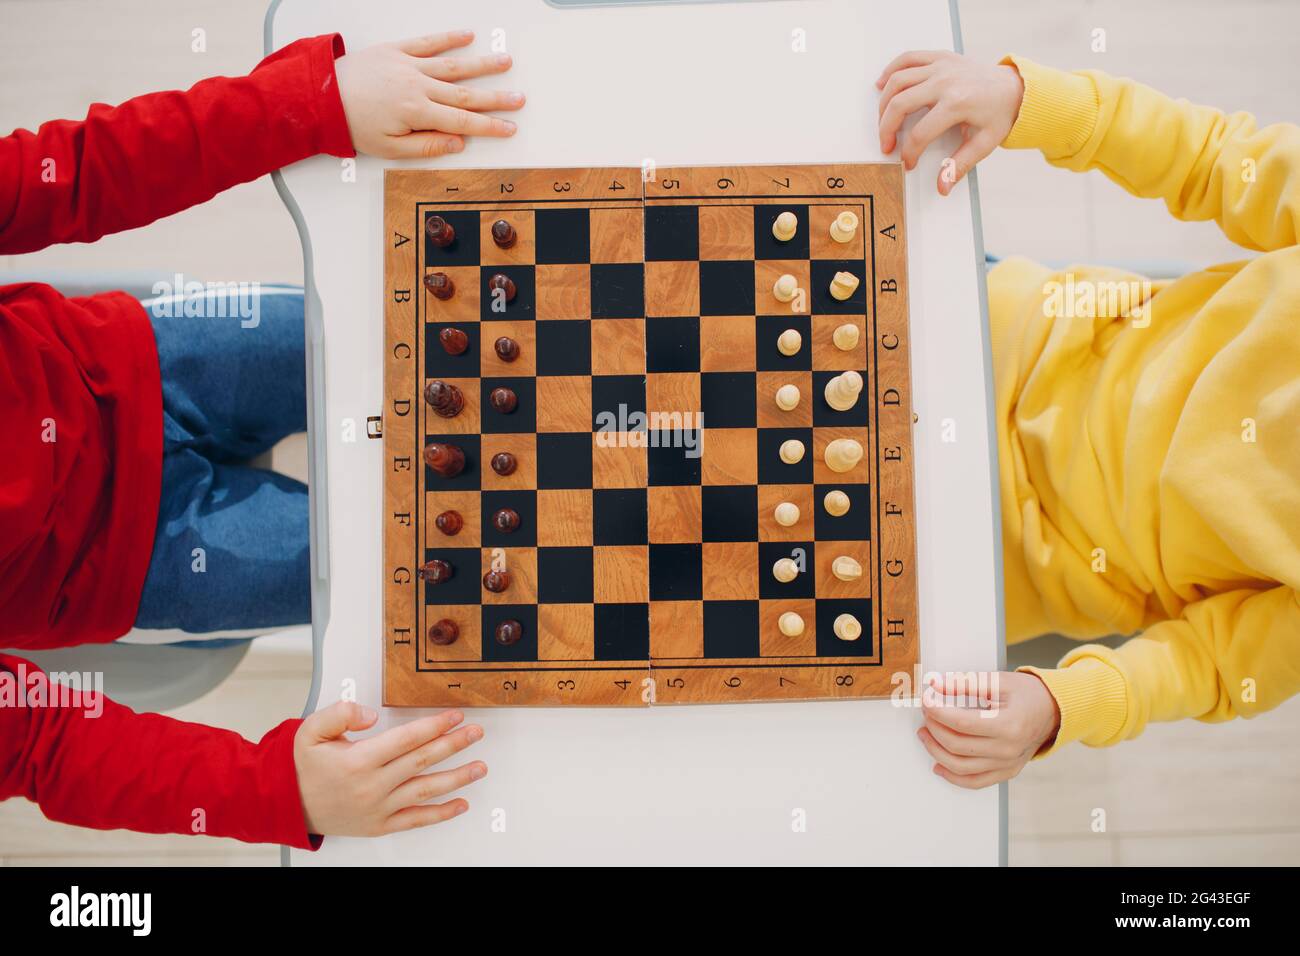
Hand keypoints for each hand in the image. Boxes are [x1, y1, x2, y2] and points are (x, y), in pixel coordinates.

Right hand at [294, 702, 485, 835]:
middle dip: (454, 745)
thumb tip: (371, 715)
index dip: (434, 726)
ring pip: (425, 790)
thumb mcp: (310, 730)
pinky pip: (416, 820)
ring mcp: (378, 808)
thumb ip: (340, 714)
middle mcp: (372, 786)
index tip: (455, 717)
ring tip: (480, 766)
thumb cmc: (301, 766)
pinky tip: (461, 804)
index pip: (407, 739)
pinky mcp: (379, 825)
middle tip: (476, 733)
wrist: (284, 805)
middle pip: (422, 761)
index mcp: (358, 760)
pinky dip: (441, 814)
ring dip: (457, 778)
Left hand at [335, 30, 523, 158]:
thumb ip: (426, 146)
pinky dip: (448, 38)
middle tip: (519, 99)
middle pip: (465, 94)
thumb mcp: (390, 148)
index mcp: (416, 112)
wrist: (321, 97)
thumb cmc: (353, 124)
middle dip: (495, 98)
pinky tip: (467, 36)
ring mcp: (408, 65)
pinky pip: (427, 43)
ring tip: (504, 62)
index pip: (462, 122)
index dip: (489, 126)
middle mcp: (417, 86)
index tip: (509, 128)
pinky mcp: (396, 51)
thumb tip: (456, 143)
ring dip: (481, 65)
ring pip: (453, 66)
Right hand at [875, 51, 1023, 194]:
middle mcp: (946, 81)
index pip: (920, 133)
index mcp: (957, 103)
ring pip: (898, 81)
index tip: (907, 163)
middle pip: (900, 104)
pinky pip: (908, 59)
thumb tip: (942, 187)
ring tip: (882, 122)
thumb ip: (960, 165)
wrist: (1015, 87)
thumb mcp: (984, 143)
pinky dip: (891, 70)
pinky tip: (882, 85)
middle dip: (886, 129)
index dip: (909, 153)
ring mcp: (941, 66)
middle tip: (886, 145)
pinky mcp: (940, 57)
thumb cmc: (999, 114)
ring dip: (884, 104)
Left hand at [917, 671, 1059, 788]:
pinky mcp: (1006, 772)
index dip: (938, 712)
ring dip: (936, 751)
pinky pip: (975, 782)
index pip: (962, 724)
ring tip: (925, 734)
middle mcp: (1009, 750)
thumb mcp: (998, 681)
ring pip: (961, 767)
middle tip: (926, 713)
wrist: (1053, 711)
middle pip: (958, 746)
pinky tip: (938, 765)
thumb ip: (966, 683)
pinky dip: (952, 776)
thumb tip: (936, 685)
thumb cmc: (1027, 694)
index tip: (926, 701)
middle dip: (934, 728)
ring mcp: (1008, 764)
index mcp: (1009, 725)